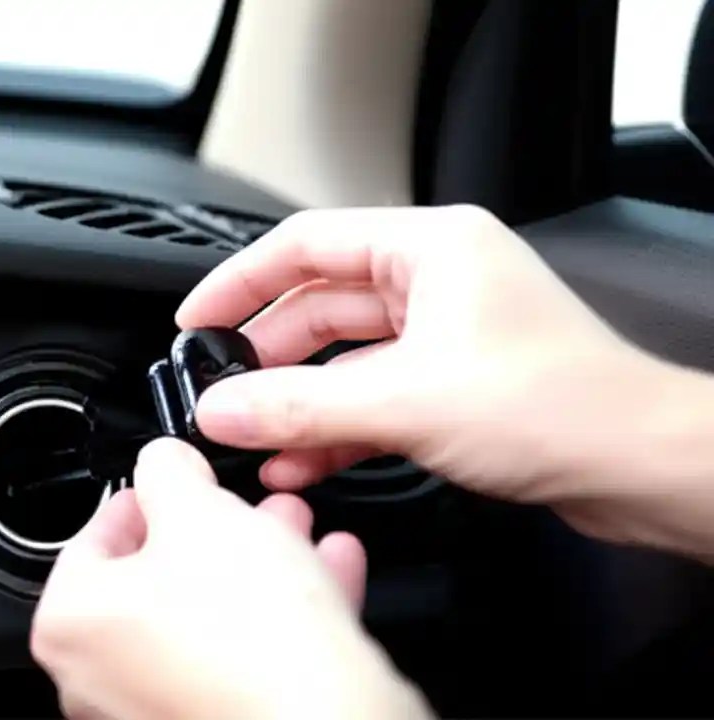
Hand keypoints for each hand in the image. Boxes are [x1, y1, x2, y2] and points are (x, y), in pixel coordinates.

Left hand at [30, 437, 431, 719]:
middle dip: (213, 528)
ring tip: (293, 527)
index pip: (92, 537)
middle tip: (243, 500)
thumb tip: (163, 461)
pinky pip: (245, 656)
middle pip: (155, 578)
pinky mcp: (218, 719)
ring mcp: (155, 708)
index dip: (145, 494)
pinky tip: (325, 575)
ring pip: (207, 616)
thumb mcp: (197, 509)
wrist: (322, 716)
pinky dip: (280, 614)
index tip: (177, 477)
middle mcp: (100, 678)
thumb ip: (167, 470)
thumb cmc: (246, 636)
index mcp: (69, 625)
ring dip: (256, 564)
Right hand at [176, 204, 713, 558]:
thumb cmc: (562, 405)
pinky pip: (371, 399)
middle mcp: (437, 281)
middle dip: (267, 356)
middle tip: (221, 391)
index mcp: (430, 247)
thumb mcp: (404, 402)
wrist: (640, 467)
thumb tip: (223, 406)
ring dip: (297, 402)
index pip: (306, 244)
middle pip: (320, 306)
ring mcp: (447, 335)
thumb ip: (298, 405)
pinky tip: (301, 462)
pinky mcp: (455, 387)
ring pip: (344, 361)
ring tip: (253, 438)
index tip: (197, 317)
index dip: (241, 280)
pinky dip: (334, 428)